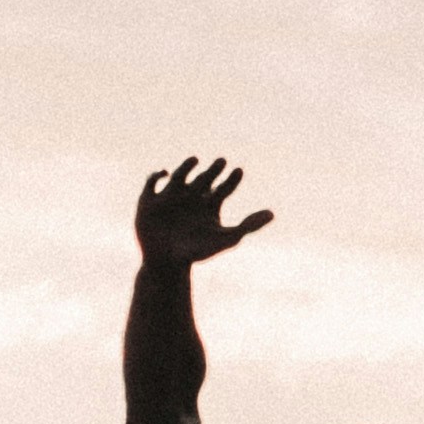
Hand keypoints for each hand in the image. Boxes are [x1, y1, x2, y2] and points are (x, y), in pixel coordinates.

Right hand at [135, 155, 272, 265]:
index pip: (224, 187)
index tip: (238, 171)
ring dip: (187, 166)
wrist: (167, 263)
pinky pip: (152, 182)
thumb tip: (272, 214)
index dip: (232, 179)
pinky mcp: (151, 200)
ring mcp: (172, 196)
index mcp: (210, 204)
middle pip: (205, 178)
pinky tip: (166, 174)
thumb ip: (249, 225)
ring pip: (180, 175)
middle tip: (222, 161)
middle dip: (213, 170)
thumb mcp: (226, 239)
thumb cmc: (197, 252)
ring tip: (196, 160)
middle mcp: (193, 197)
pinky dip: (157, 176)